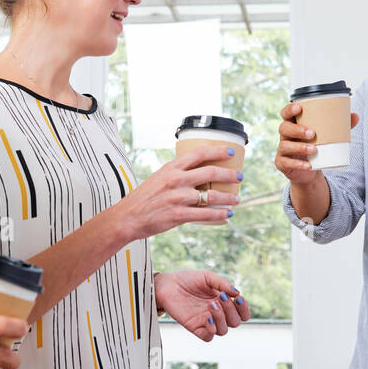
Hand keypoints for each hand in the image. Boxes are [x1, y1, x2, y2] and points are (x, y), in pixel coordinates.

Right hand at [117, 144, 242, 239]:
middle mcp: (176, 180)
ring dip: (228, 197)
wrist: (128, 217)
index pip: (199, 153)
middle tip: (239, 176)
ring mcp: (179, 197)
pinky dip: (220, 214)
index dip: (218, 151)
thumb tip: (195, 174)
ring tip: (237, 199)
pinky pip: (206, 214)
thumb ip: (176, 174)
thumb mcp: (158, 178)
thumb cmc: (143, 199)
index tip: (230, 151)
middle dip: (229, 174)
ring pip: (212, 196)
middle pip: (211, 172)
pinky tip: (227, 214)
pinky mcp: (179, 214)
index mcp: (171, 168)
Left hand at [155, 270, 249, 341]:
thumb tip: (237, 293)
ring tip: (211, 305)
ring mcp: (206, 321)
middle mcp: (217, 314)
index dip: (244, 308)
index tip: (238, 298)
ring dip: (221, 318)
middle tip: (221, 298)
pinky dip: (211, 330)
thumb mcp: (207, 277)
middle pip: (235, 322)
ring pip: (223, 330)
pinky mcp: (195, 327)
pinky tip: (208, 319)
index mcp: (223, 302)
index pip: (242, 313)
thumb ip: (222, 283)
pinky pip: (208, 337)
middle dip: (231, 311)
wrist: (167, 284)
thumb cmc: (187, 280)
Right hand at [276, 102, 358, 184]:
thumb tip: (356, 116)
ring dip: (300, 147)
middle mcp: (285, 136)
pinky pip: (287, 163)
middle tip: (312, 133)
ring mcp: (282, 150)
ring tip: (314, 149)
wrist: (309, 170)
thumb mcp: (327, 136)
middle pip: (284, 128)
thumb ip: (340, 126)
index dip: (289, 109)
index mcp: (293, 124)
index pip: (285, 113)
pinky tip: (309, 165)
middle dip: (297, 130)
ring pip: (285, 145)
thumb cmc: (317, 146)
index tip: (299, 108)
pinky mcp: (282, 163)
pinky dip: (298, 164)